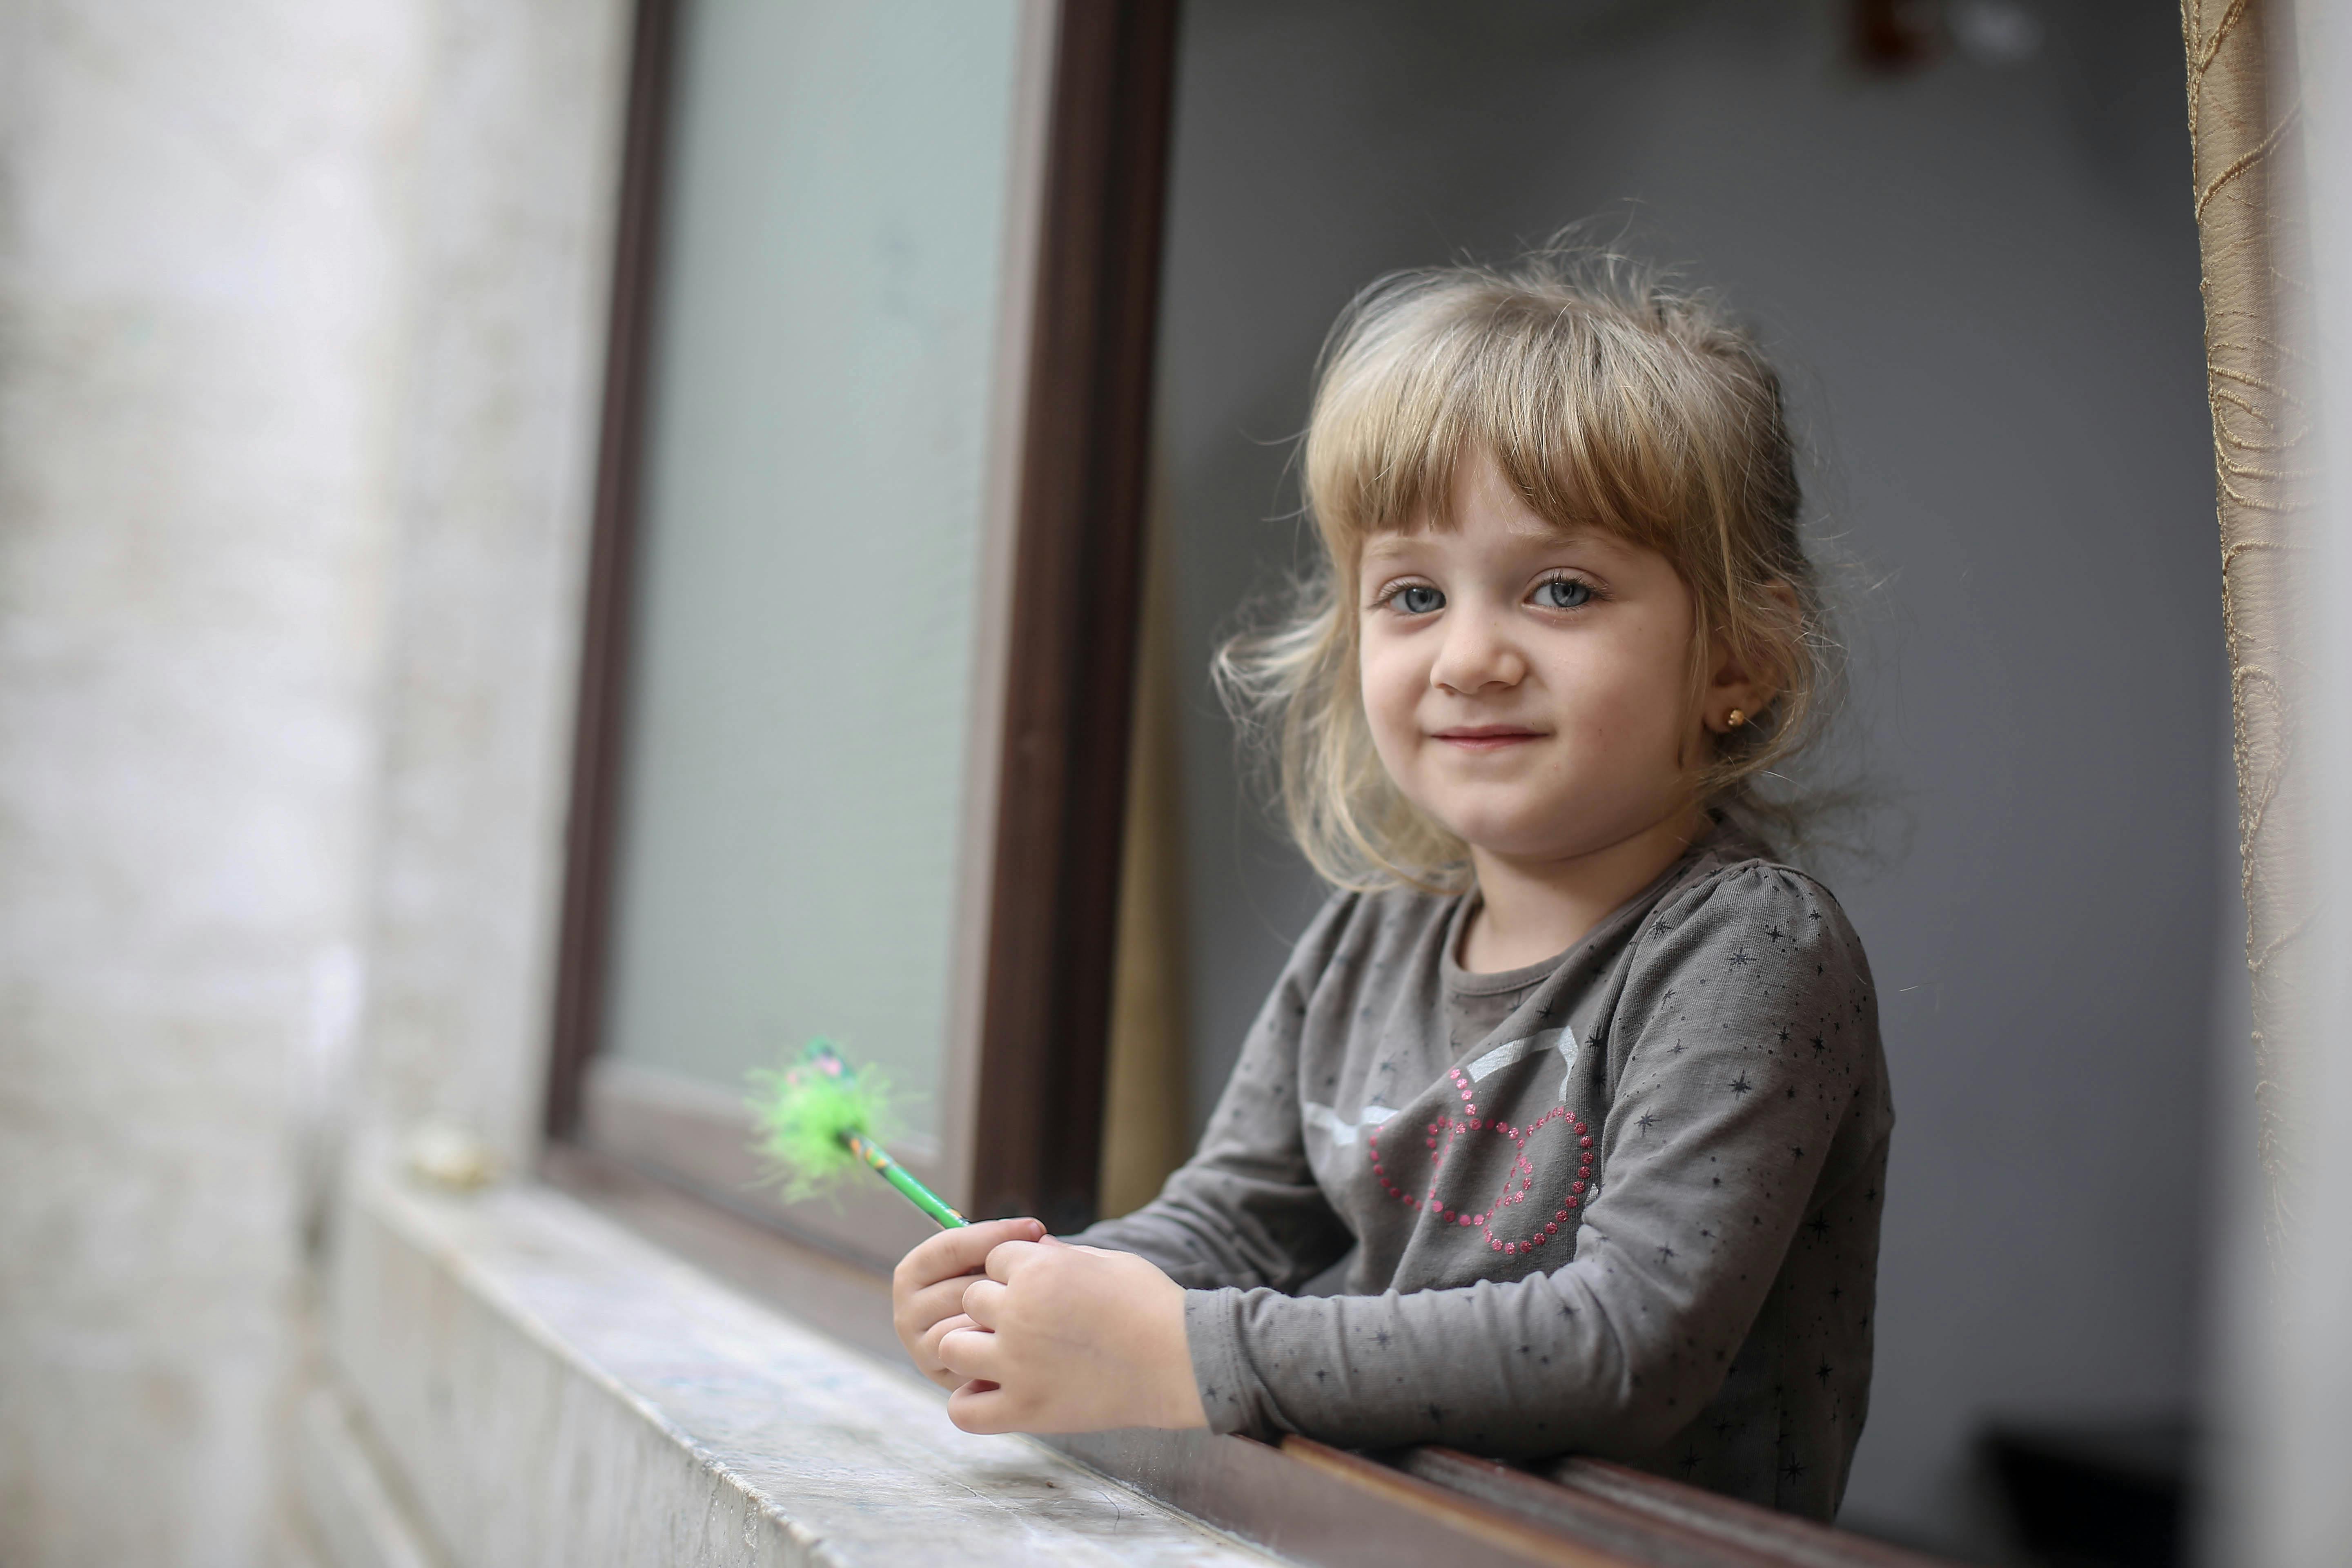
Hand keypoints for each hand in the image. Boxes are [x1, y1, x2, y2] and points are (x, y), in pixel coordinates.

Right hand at [892, 1217, 1045, 1390]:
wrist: (998, 1349)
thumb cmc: (993, 1294)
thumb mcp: (988, 1264)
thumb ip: (999, 1245)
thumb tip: (1035, 1234)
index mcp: (912, 1276)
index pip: (948, 1248)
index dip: (994, 1236)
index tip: (1035, 1228)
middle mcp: (907, 1314)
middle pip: (961, 1288)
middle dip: (1006, 1280)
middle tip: (1043, 1274)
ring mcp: (922, 1349)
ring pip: (967, 1325)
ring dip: (1002, 1315)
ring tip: (1034, 1307)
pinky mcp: (942, 1376)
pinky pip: (972, 1358)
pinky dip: (997, 1345)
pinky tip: (1021, 1337)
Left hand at [938, 1239, 1207, 1433]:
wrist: (1182, 1362)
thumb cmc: (1152, 1305)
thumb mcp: (1105, 1261)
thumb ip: (1058, 1256)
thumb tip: (1029, 1249)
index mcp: (1039, 1270)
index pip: (993, 1259)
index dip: (1014, 1271)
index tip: (1042, 1287)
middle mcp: (1019, 1313)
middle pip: (971, 1299)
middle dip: (994, 1306)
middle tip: (1031, 1322)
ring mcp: (1017, 1364)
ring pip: (952, 1346)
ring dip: (971, 1346)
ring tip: (1002, 1354)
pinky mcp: (1025, 1409)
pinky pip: (964, 1409)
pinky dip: (970, 1402)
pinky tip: (994, 1392)